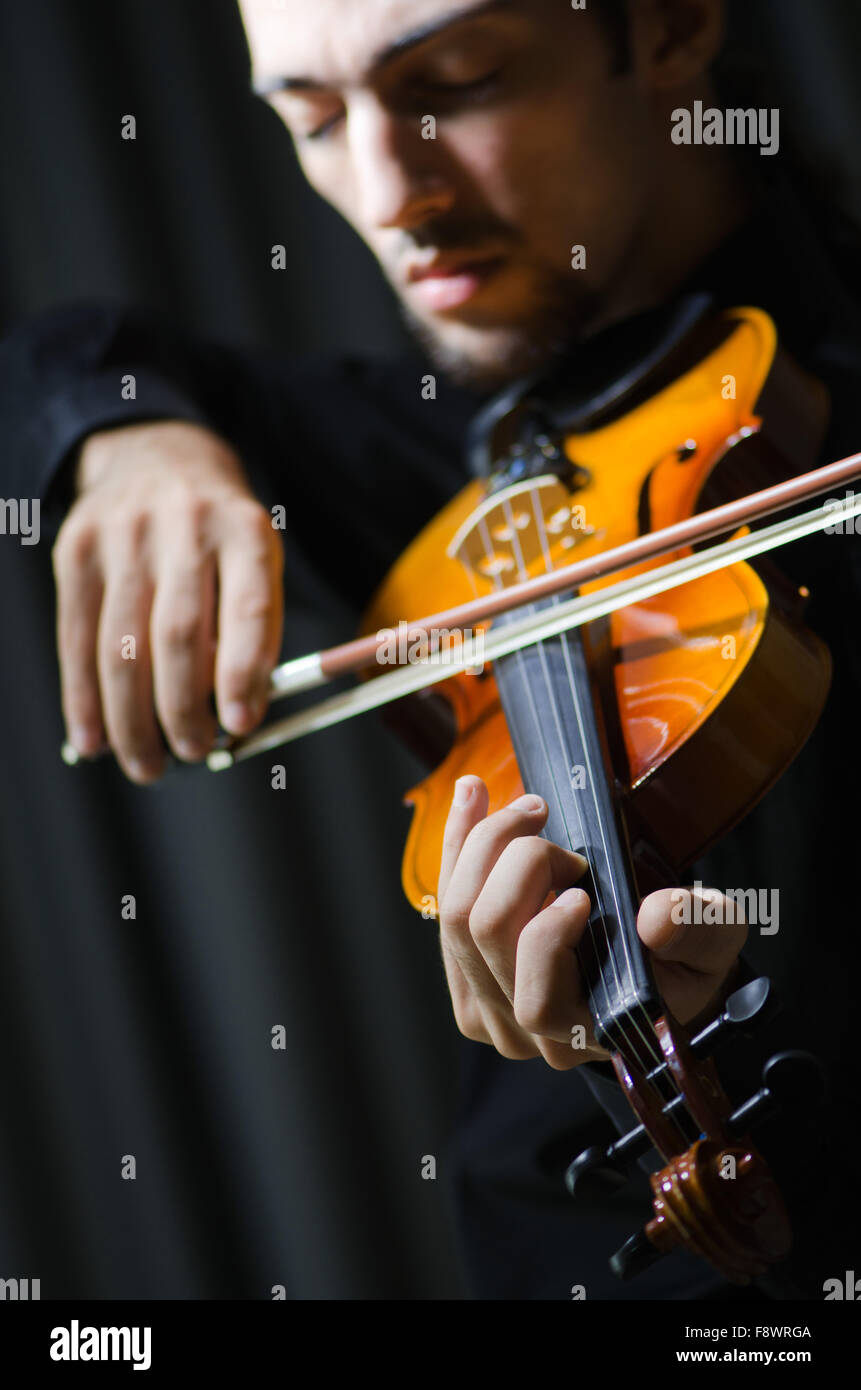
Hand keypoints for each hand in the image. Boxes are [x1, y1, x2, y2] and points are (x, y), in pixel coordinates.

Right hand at [52, 420, 283, 781]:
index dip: (242, 672)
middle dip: (182, 708)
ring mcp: (124, 535)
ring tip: (148, 763)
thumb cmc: (219, 533)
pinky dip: (84, 697)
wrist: (156, 456)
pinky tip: (94, 738)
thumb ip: (253, 632)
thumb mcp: (257, 560)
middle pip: (177, 634)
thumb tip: (236, 718)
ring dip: (132, 719)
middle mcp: (184, 525)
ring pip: (121, 646)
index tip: (240, 724)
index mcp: (244, 530)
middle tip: (193, 753)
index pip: (247, 607)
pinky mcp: (76, 549)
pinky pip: (76, 638)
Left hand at [437, 775, 747, 1068]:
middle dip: (518, 860)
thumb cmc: (685, 955)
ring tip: (525, 807)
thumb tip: (655, 915)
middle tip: (554, 823)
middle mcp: (528, 1033)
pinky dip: (456, 846)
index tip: (584, 885)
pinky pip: (443, 905)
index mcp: (588, 1031)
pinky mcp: (465, 976)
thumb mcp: (715, 937)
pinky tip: (474, 800)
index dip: (548, 933)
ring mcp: (488, 1008)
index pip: (539, 999)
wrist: (657, 966)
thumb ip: (698, 928)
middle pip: (486, 936)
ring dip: (481, 844)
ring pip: (456, 917)